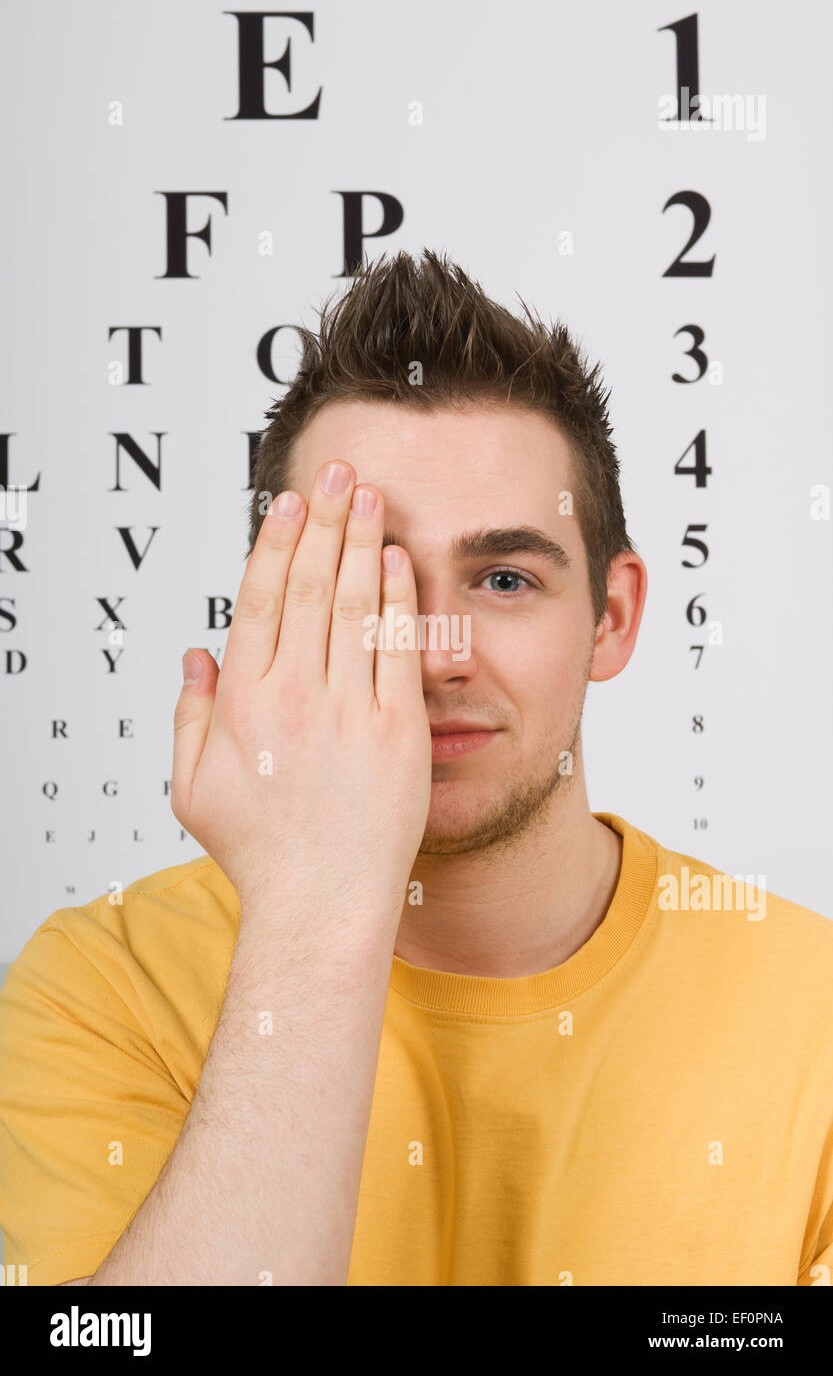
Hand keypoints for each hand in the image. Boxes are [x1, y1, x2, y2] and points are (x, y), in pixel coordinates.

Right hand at [171, 460, 431, 939]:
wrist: (323, 905)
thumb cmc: (261, 854)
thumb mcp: (193, 789)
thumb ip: (189, 717)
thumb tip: (194, 656)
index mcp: (243, 703)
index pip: (260, 600)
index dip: (276, 543)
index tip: (290, 501)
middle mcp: (294, 696)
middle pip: (310, 586)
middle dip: (324, 520)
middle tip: (337, 470)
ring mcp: (348, 711)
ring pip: (355, 604)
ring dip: (362, 541)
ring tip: (370, 494)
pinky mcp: (398, 730)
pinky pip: (399, 648)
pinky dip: (399, 599)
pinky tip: (398, 560)